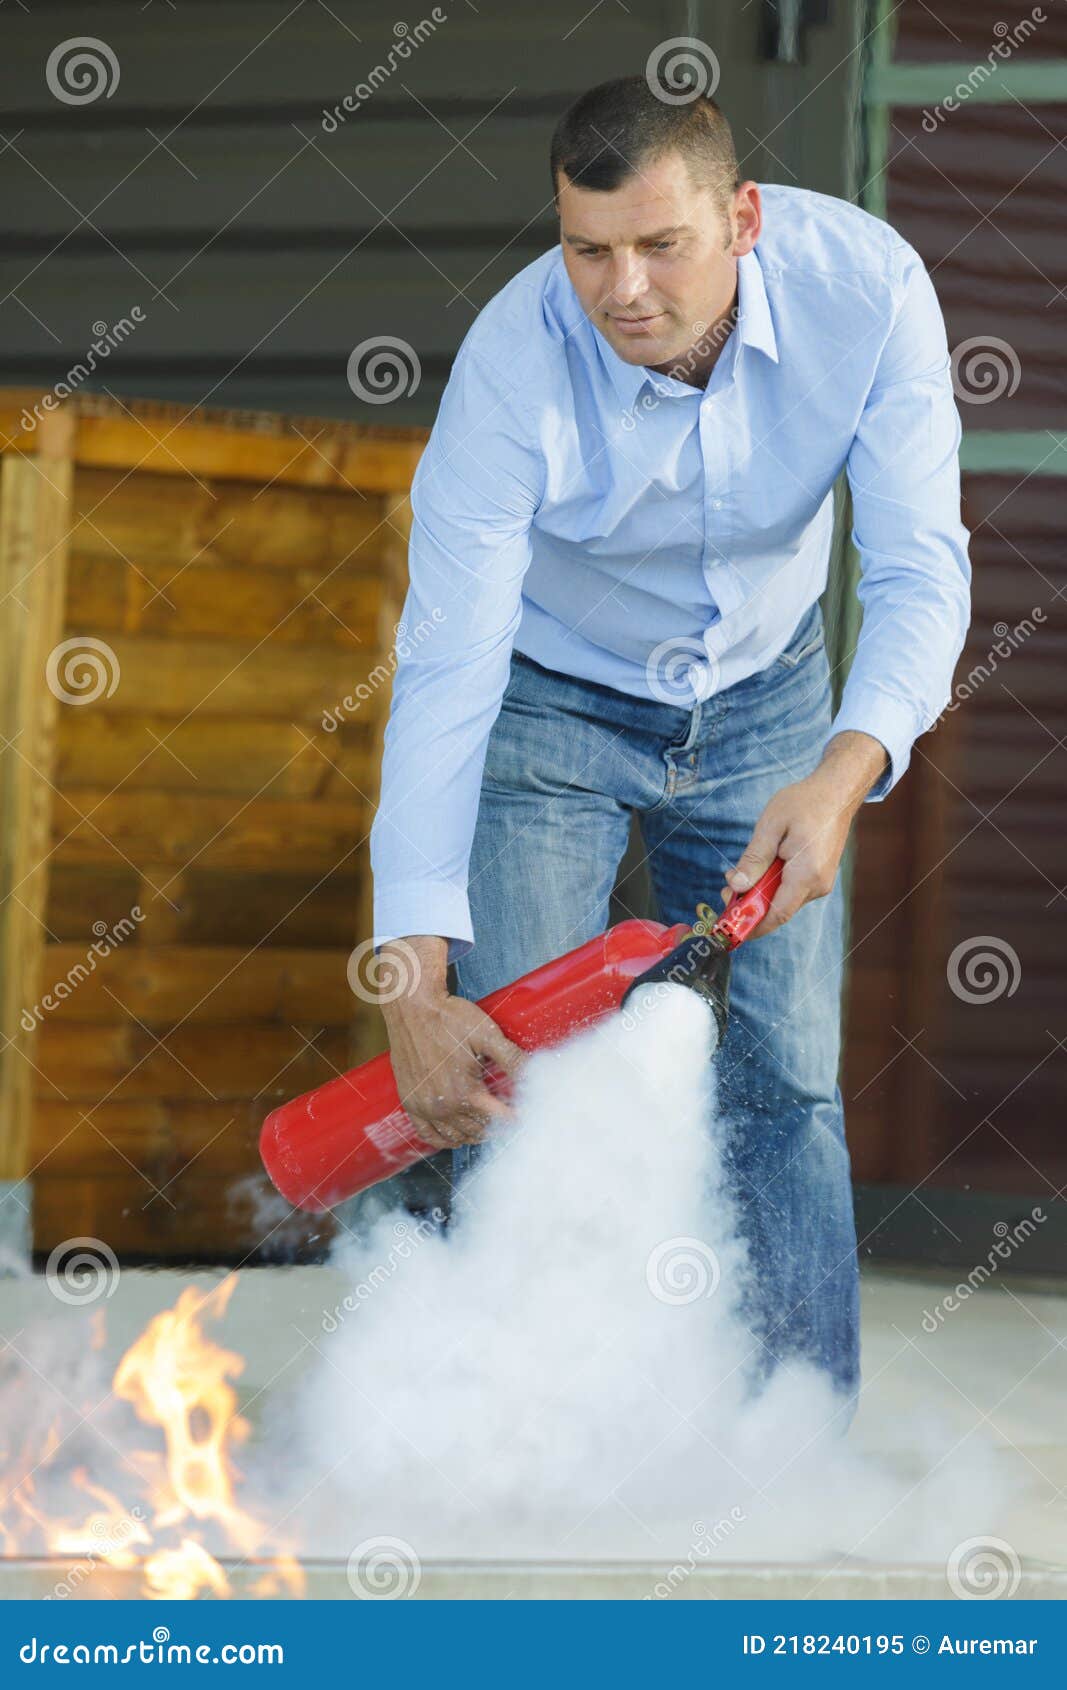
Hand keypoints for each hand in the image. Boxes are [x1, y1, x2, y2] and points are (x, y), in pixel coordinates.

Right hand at [379, 937, 526, 1150]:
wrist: (412, 1008)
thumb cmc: (450, 1018)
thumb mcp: (487, 1035)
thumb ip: (512, 1059)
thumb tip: (536, 1075)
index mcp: (465, 1093)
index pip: (500, 1119)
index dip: (516, 1117)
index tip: (525, 1112)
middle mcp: (443, 1106)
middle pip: (479, 1130)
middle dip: (497, 1126)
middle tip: (509, 1114)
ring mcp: (424, 1107)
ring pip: (456, 1136)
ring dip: (475, 1134)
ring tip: (489, 1123)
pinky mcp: (410, 1102)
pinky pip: (428, 1135)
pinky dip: (445, 1139)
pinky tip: (457, 1134)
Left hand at [721, 731, 887, 937]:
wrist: (837, 792)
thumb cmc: (804, 803)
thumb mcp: (771, 826)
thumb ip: (754, 859)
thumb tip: (736, 887)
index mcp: (806, 874)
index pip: (777, 915)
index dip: (752, 925)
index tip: (729, 925)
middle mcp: (818, 885)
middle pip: (778, 909)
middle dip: (750, 903)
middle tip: (728, 884)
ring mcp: (822, 882)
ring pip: (784, 900)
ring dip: (761, 891)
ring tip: (743, 869)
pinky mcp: (820, 877)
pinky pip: (792, 890)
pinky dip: (774, 884)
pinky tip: (764, 866)